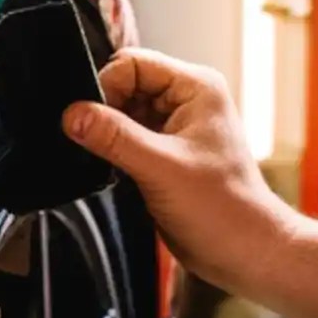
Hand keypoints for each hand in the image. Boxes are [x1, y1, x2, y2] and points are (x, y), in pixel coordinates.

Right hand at [61, 48, 299, 291]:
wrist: (245, 254)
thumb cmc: (223, 210)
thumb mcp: (161, 168)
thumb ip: (113, 137)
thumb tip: (72, 114)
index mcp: (196, 88)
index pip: (133, 63)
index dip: (107, 86)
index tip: (90, 118)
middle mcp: (186, 101)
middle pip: (125, 85)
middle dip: (105, 110)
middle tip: (98, 142)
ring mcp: (175, 127)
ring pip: (122, 112)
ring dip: (108, 132)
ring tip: (109, 159)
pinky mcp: (163, 152)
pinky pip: (126, 136)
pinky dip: (113, 149)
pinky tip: (113, 169)